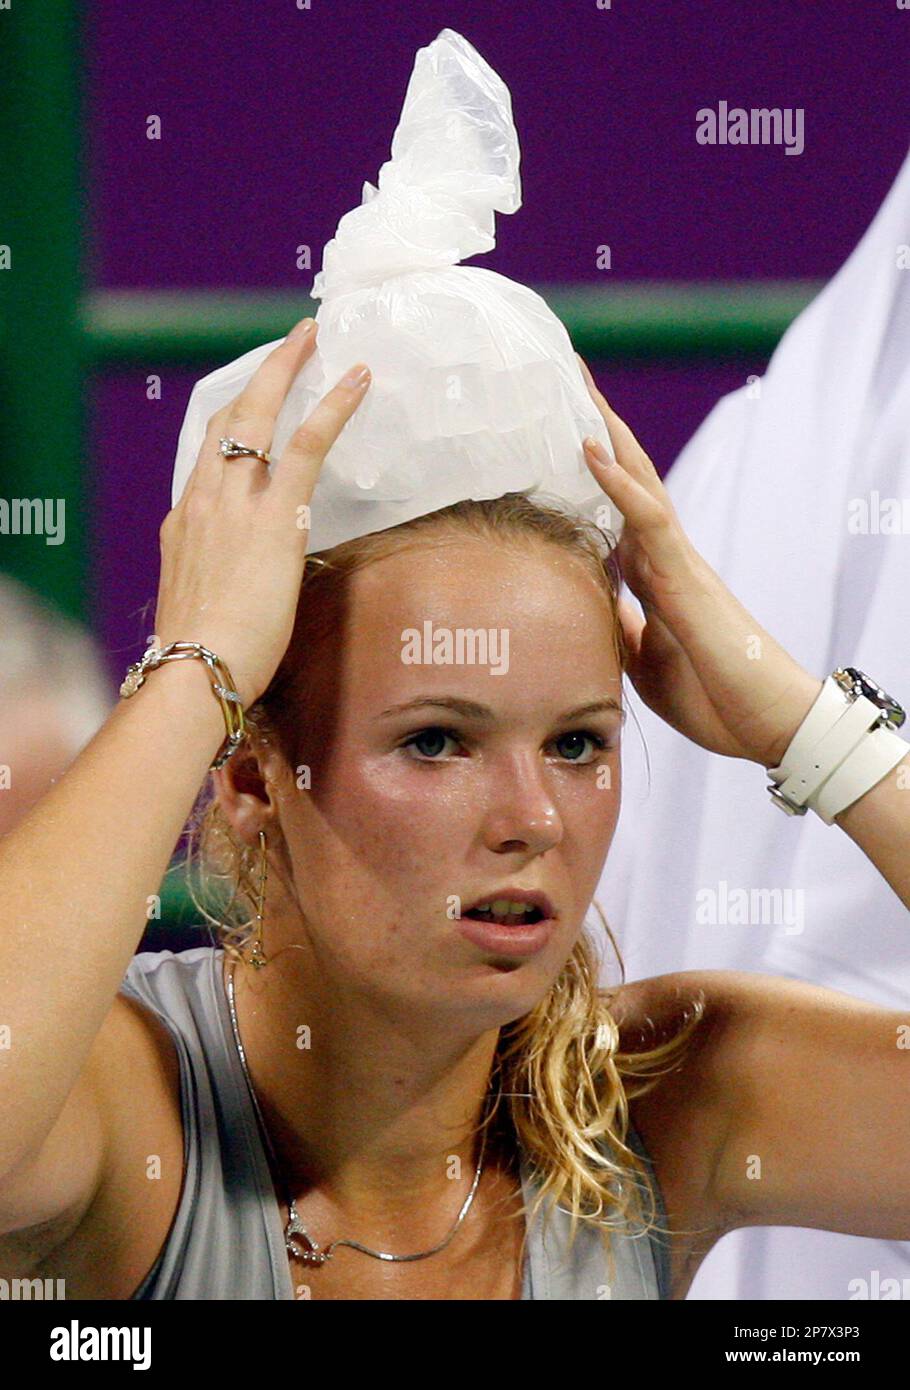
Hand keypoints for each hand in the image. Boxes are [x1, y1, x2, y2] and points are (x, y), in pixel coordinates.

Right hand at [153, 319, 370, 706]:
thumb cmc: (203, 657)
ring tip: (312, 338)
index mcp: (185, 525)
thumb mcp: (203, 607)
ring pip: (259, 417)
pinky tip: (355, 381)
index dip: (232, 424)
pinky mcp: (275, 516)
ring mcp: (236, 504)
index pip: (207, 459)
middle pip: (228, 420)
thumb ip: (223, 581)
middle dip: (259, 376)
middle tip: (290, 344)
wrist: (196, 670)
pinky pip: (307, 444)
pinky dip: (333, 407)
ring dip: (287, 370)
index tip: (250, 403)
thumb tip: (247, 586)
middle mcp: (204, 502)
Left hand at [576, 355, 821, 768]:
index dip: (587, 470)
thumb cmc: (715, 695)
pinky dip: (618, 482)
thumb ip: (623, 627)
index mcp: (653, 577)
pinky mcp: (687, 579)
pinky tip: (589, 447)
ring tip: (576, 383)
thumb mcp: (645, 663)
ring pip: (638, 480)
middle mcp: (665, 557)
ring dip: (605, 432)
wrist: (767, 726)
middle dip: (596, 427)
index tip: (554, 430)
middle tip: (565, 374)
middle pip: (626, 476)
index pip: (614, 508)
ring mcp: (678, 562)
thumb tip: (598, 604)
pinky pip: (650, 518)